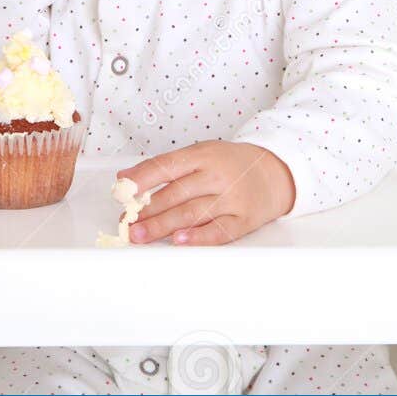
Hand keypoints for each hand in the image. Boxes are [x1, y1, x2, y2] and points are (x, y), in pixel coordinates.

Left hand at [117, 140, 295, 245]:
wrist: (275, 172)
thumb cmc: (230, 165)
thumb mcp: (201, 155)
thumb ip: (167, 167)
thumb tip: (127, 179)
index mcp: (203, 155)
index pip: (167, 165)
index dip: (142, 178)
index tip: (121, 190)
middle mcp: (217, 175)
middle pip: (176, 193)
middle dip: (147, 209)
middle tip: (126, 222)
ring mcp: (232, 197)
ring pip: (192, 212)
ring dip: (163, 225)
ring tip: (140, 235)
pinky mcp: (244, 219)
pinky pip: (219, 230)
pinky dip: (199, 237)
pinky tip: (180, 241)